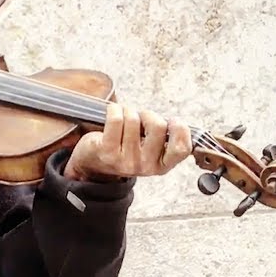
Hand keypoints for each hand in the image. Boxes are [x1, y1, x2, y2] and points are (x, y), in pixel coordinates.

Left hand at [65, 102, 192, 180]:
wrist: (94, 161)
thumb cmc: (126, 148)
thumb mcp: (150, 149)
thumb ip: (166, 139)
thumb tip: (178, 123)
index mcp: (161, 166)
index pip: (181, 149)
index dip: (180, 129)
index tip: (172, 121)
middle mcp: (145, 166)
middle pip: (158, 126)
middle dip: (149, 114)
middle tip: (141, 118)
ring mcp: (126, 160)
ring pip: (135, 119)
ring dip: (128, 111)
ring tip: (124, 118)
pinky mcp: (107, 152)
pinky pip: (116, 120)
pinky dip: (114, 110)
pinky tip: (113, 113)